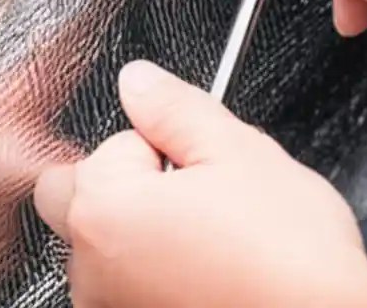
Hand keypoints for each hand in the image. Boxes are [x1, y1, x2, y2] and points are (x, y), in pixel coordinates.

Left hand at [31, 61, 366, 307]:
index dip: (161, 146)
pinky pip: (126, 288)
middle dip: (125, 186)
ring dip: (138, 235)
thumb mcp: (238, 150)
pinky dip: (155, 276)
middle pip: (78, 198)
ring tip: (210, 239)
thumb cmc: (288, 256)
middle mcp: (92, 267)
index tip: (201, 165)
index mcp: (105, 208)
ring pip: (102, 248)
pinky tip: (207, 273)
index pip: (109, 145)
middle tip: (192, 196)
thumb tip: (139, 81)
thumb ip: (174, 107)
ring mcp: (111, 307)